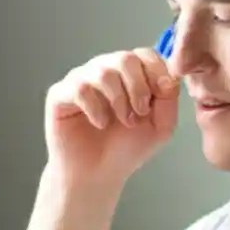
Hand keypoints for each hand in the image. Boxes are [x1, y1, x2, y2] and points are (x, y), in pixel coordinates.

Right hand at [44, 48, 179, 189]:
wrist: (96, 175)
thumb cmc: (125, 150)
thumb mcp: (161, 126)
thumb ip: (169, 99)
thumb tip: (168, 76)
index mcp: (128, 74)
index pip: (144, 54)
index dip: (156, 71)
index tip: (161, 96)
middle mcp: (104, 71)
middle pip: (125, 58)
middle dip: (138, 87)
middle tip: (140, 113)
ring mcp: (80, 80)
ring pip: (102, 71)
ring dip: (119, 99)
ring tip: (122, 122)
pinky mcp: (60, 95)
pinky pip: (80, 88)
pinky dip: (95, 108)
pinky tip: (99, 123)